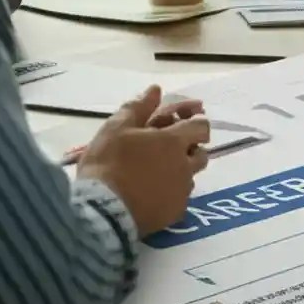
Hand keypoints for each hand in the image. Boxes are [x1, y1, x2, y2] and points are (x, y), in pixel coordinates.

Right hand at [78, 86, 210, 236]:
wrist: (102, 212)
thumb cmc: (107, 164)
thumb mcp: (116, 128)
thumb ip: (138, 107)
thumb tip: (156, 90)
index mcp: (174, 142)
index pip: (201, 126)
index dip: (194, 121)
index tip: (179, 122)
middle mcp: (185, 166)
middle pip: (201, 154)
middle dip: (189, 149)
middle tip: (165, 150)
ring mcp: (182, 191)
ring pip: (190, 177)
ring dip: (180, 172)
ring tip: (155, 173)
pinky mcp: (174, 213)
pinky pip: (179, 199)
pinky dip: (170, 194)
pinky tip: (151, 195)